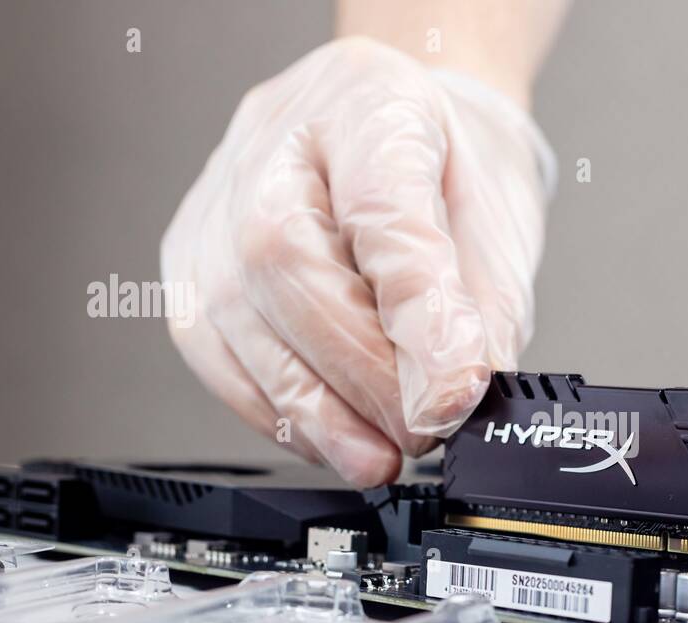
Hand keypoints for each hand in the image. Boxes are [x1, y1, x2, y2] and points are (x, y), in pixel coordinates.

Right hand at [161, 37, 552, 484]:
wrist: (409, 135)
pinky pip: (212, 349)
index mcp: (369, 104)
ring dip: (316, 410)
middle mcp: (274, 139)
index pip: (380, 208)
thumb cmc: (450, 171)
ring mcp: (217, 196)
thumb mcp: (497, 228)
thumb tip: (455, 397)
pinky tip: (327, 434)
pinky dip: (274, 409)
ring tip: (379, 453)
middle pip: (286, 262)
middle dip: (361, 376)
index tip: (455, 392)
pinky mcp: (190, 260)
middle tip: (421, 431)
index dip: (418, 312)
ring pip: (237, 314)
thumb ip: (481, 311)